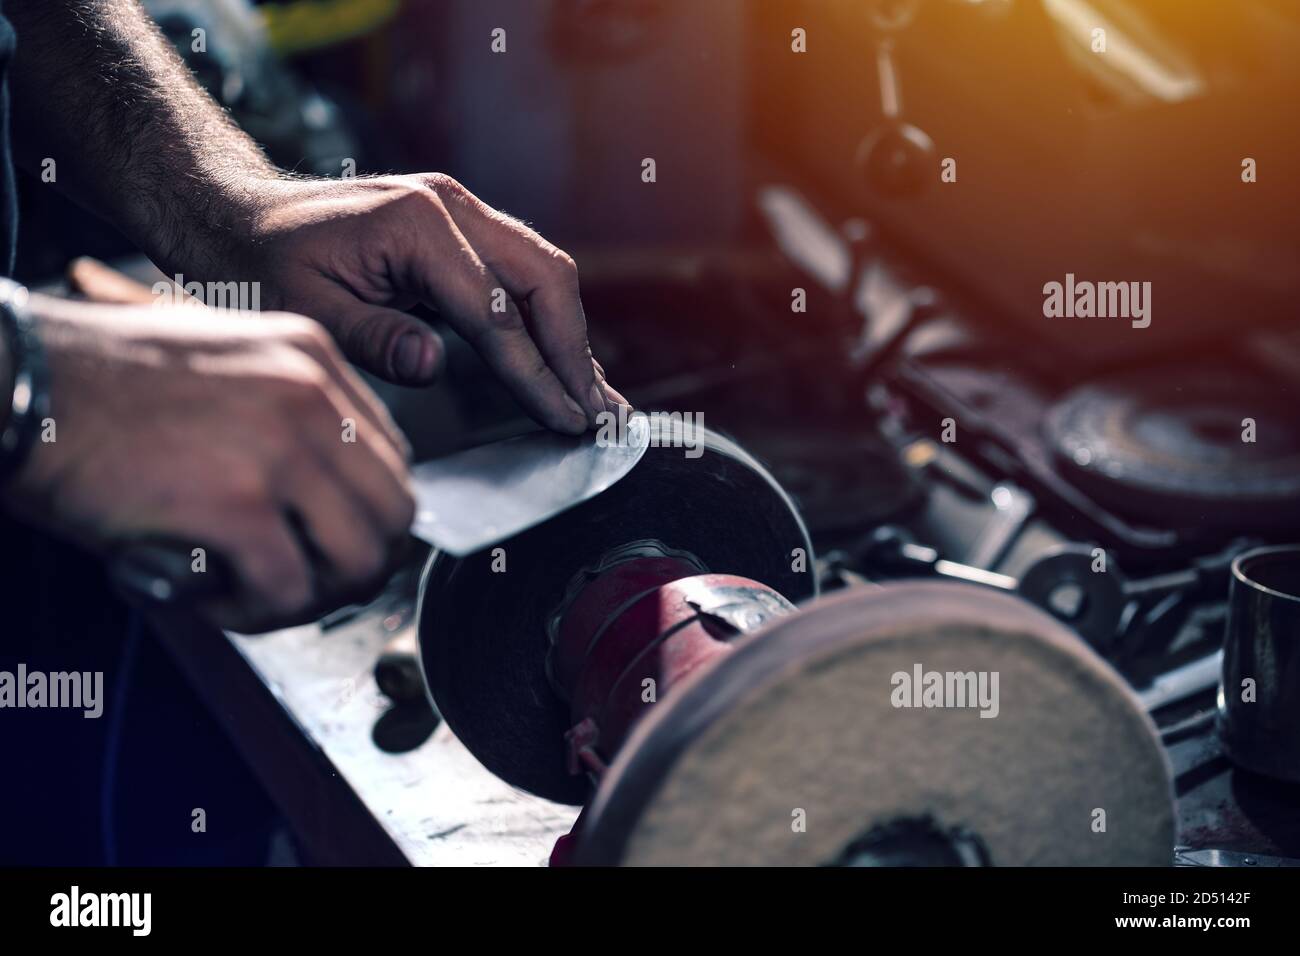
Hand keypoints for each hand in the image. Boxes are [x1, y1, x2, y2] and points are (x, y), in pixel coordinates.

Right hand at [6, 295, 415, 632]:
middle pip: (393, 513)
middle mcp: (310, 396)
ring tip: (257, 597)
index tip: (330, 541)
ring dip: (312, 597)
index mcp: (311, 359)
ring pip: (358, 559)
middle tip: (307, 585)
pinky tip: (211, 599)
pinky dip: (255, 613)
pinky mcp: (235, 504)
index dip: (365, 515)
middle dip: (355, 565)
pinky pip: (288, 591)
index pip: (389, 457)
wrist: (13, 382)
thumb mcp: (220, 367)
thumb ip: (284, 417)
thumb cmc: (94, 382)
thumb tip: (324, 498)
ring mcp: (279, 448)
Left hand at [197, 174, 627, 434]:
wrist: (237, 215)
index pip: (497, 312)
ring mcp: (460, 211)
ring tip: (596, 398)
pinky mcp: (462, 230)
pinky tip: (562, 365)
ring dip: (571, 336)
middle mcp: (450, 206)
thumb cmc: (262, 264)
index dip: (535, 374)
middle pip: (545, 278)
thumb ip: (373, 338)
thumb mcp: (304, 309)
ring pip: (545, 272)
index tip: (566, 421)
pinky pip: (522, 274)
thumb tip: (433, 365)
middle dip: (575, 351)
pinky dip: (548, 321)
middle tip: (598, 415)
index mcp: (415, 224)